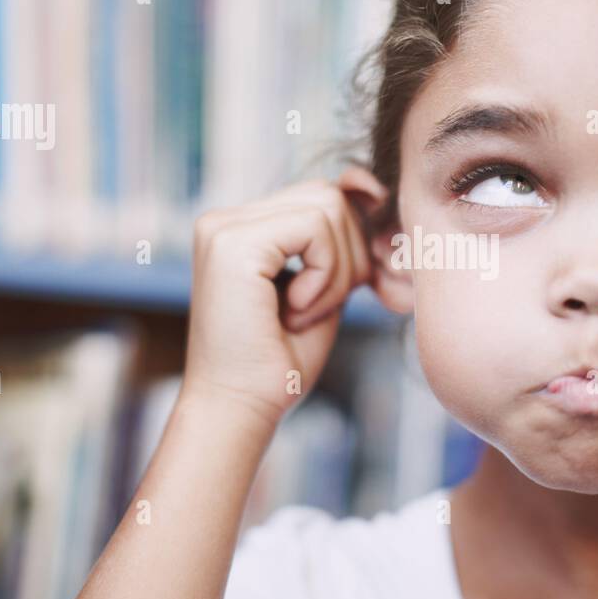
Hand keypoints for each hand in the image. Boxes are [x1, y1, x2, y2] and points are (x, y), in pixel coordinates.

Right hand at [180, 167, 390, 426]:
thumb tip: (373, 188)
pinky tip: (296, 311)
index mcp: (241, 227)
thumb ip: (339, 242)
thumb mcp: (323, 288)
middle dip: (349, 256)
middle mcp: (226, 219)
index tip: (359, 283)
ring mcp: (224, 227)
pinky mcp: (233, 242)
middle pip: (330, 196)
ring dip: (336, 271)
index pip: (323, 196)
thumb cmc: (279, 361)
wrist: (239, 410)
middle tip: (318, 309)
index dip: (355, 236)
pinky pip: (316, 228)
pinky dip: (325, 274)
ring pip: (329, 207)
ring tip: (302, 313)